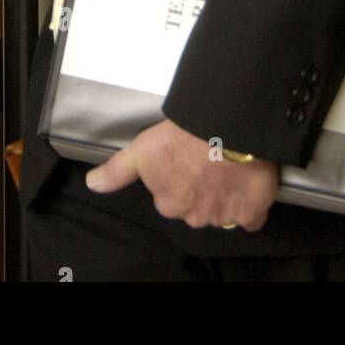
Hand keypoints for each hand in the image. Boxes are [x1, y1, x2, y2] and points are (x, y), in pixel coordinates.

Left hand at [84, 118, 279, 230]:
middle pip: (198, 206)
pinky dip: (251, 205)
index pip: (173, 197)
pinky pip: (251, 217)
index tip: (187, 160)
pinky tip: (249, 184)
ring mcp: (223, 216)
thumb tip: (93, 184)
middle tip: (209, 161)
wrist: (225, 127)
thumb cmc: (183, 134)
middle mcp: (194, 216)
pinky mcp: (251, 212)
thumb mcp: (142, 149)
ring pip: (223, 210)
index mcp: (168, 203)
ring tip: (230, 165)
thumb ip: (117, 170)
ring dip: (226, 194)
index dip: (180, 177)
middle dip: (202, 189)